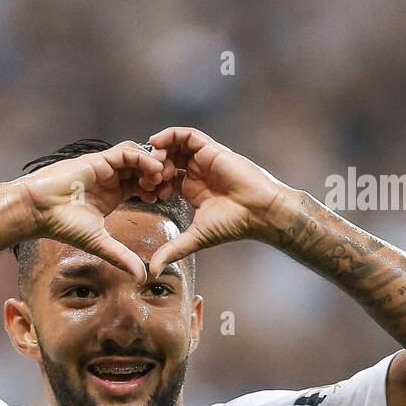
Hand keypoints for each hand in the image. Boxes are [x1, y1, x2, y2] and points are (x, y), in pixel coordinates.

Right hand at [11, 140, 166, 281]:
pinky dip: (142, 158)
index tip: (165, 199)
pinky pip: (126, 152)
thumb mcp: (100, 242)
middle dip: (159, 176)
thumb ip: (121, 256)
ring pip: (138, 157)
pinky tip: (153, 170)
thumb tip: (141, 277)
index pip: (141, 184)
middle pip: (143, 169)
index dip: (156, 189)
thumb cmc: (62, 224)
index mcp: (113, 193)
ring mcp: (105, 167)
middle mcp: (110, 178)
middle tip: (169, 188)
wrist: (38, 210)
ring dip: (153, 166)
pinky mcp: (99, 159)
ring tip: (162, 179)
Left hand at [144, 127, 296, 275]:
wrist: (259, 211)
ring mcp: (204, 159)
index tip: (146, 195)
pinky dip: (169, 135)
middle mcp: (197, 172)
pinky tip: (157, 143)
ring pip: (174, 146)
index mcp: (192, 189)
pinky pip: (186, 135)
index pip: (165, 178)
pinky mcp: (211, 149)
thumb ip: (173, 250)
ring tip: (151, 163)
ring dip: (158, 151)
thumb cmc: (234, 224)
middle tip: (146, 179)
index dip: (151, 183)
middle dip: (152, 168)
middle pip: (166, 160)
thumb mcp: (196, 237)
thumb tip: (153, 271)